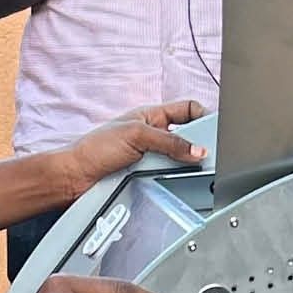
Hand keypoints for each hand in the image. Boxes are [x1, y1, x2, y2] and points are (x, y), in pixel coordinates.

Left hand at [51, 101, 210, 201]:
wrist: (76, 178)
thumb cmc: (95, 149)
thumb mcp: (137, 136)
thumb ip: (170, 141)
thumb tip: (198, 150)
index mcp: (151, 116)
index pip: (187, 109)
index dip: (203, 115)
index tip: (216, 128)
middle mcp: (154, 135)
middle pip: (188, 136)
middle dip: (198, 144)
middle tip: (207, 154)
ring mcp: (152, 157)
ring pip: (181, 159)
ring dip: (186, 165)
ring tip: (192, 170)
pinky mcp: (148, 177)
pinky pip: (171, 177)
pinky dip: (177, 180)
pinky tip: (179, 183)